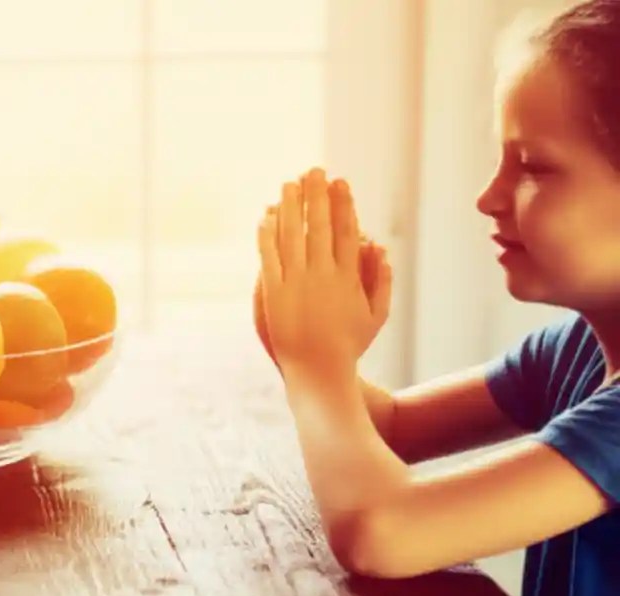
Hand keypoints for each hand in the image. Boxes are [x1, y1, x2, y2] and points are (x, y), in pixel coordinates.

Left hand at [255, 168, 391, 378]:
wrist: (318, 373)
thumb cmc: (349, 346)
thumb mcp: (376, 315)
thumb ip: (381, 280)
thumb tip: (381, 246)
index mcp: (349, 277)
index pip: (346, 231)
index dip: (343, 204)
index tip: (341, 182)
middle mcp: (322, 275)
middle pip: (319, 226)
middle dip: (317, 196)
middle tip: (315, 170)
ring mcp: (296, 283)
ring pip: (292, 236)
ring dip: (291, 207)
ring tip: (289, 184)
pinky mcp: (273, 294)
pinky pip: (269, 257)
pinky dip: (267, 235)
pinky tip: (266, 216)